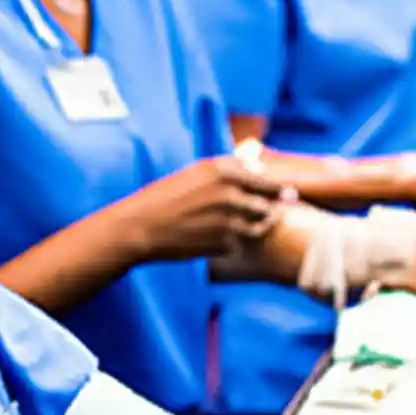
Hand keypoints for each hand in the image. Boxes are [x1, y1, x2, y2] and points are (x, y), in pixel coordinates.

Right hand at [119, 156, 286, 261]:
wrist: (139, 227)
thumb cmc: (163, 198)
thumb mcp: (195, 174)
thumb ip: (229, 171)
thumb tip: (260, 169)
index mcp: (224, 170)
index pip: (267, 181)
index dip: (273, 190)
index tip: (276, 196)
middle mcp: (230, 192)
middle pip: (267, 205)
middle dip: (264, 211)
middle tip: (253, 216)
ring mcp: (229, 220)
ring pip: (258, 227)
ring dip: (250, 229)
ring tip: (228, 228)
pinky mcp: (223, 244)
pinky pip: (238, 245)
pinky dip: (228, 245)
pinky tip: (208, 240)